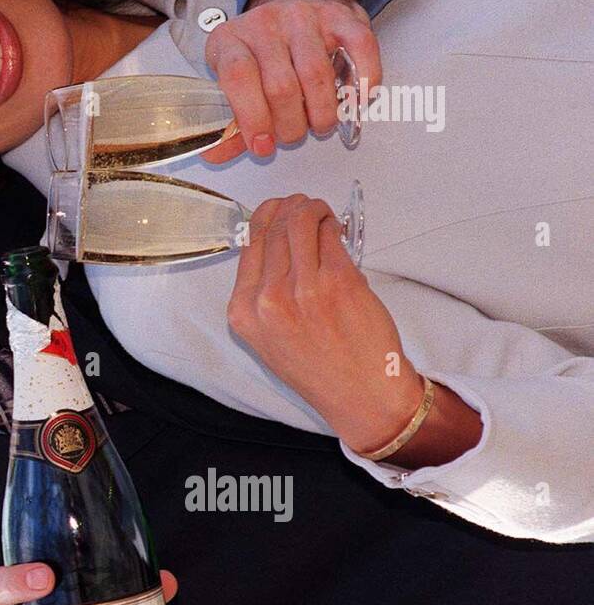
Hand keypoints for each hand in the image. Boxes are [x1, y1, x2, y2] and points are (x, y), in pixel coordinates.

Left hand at [202, 0, 378, 162]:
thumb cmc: (263, 50)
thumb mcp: (234, 81)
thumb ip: (229, 122)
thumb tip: (216, 155)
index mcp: (230, 40)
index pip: (238, 77)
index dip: (252, 118)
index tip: (263, 145)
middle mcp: (264, 23)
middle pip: (281, 85)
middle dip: (290, 125)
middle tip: (293, 136)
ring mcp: (303, 16)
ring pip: (316, 74)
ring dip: (322, 113)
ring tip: (320, 124)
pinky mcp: (340, 15)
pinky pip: (359, 48)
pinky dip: (362, 82)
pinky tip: (355, 101)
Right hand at [226, 195, 423, 450]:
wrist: (361, 397)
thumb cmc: (320, 369)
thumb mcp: (268, 336)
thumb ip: (262, 293)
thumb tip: (275, 243)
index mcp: (243, 312)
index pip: (248, 244)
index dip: (266, 217)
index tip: (279, 211)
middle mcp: (267, 299)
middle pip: (272, 228)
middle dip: (290, 207)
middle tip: (305, 207)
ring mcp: (302, 289)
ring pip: (298, 222)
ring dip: (312, 208)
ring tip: (323, 214)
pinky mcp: (337, 282)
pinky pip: (329, 235)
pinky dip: (332, 223)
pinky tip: (336, 228)